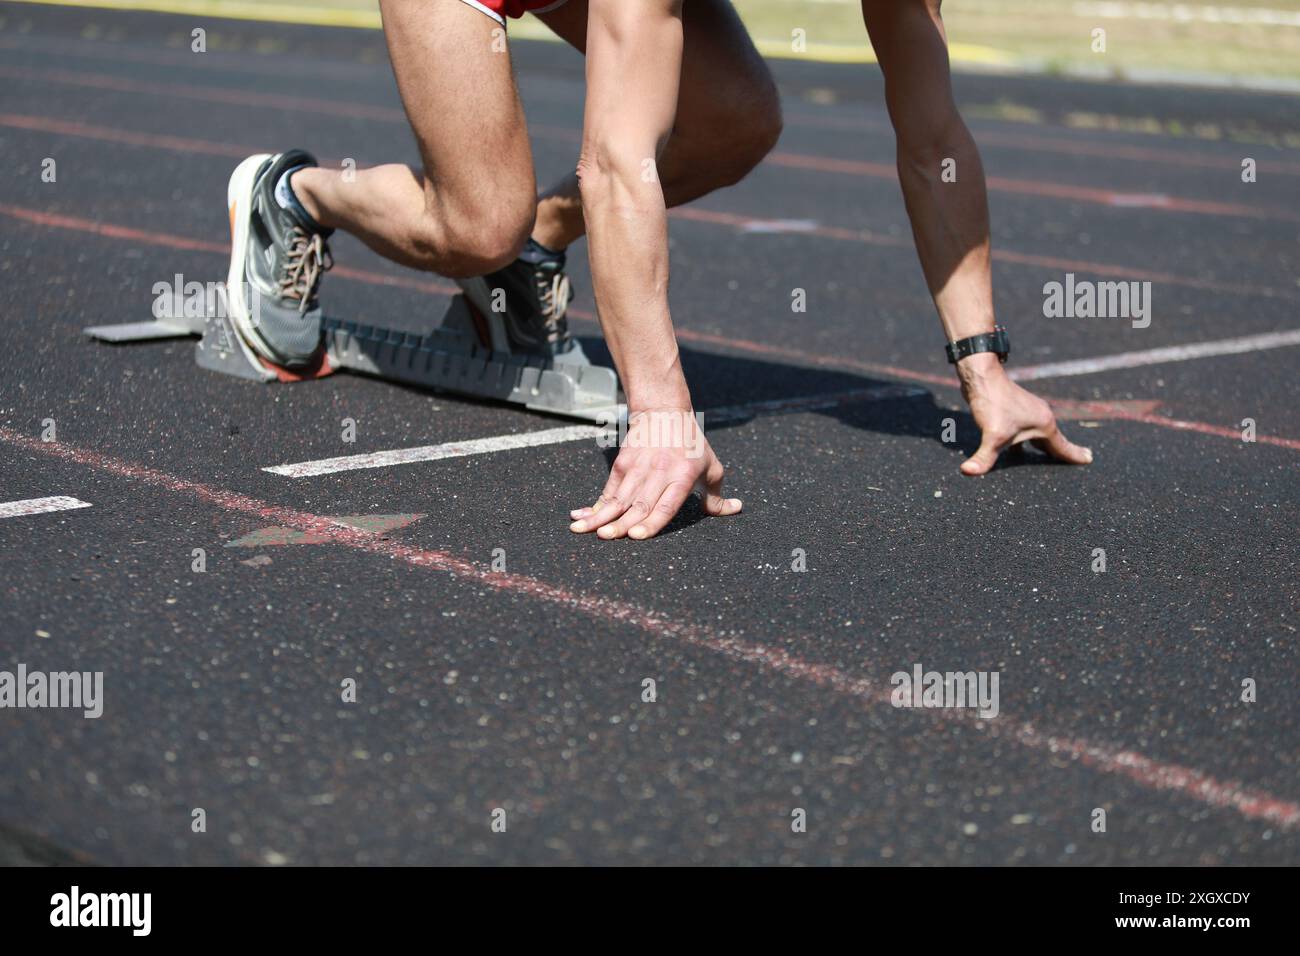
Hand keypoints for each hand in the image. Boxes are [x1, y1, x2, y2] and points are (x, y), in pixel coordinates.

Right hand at [569, 408, 741, 539]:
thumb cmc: (691, 444)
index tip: (636, 536)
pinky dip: (593, 505)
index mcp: (682, 476)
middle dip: (620, 523)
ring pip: (617, 498)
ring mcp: (637, 469)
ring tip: (582, 530)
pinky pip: (607, 491)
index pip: (666, 504)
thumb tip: (736, 509)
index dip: (651, 521)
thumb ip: (717, 495)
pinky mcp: (622, 465)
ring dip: (599, 516)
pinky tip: (580, 517)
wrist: (664, 411)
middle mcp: (658, 473)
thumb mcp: (711, 466)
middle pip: (638, 503)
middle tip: (605, 537)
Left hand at [957, 354, 1093, 474]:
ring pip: (1039, 435)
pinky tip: (1018, 449)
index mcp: (1044, 425)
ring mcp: (1029, 411)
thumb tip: (968, 471)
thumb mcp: (991, 435)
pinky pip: (1026, 430)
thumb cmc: (993, 403)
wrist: (982, 376)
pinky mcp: (1015, 409)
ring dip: (1043, 447)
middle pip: (1054, 442)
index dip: (1075, 456)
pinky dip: (1027, 441)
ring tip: (1048, 458)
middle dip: (1062, 453)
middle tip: (1077, 459)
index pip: (1062, 447)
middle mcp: (1041, 417)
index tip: (1089, 459)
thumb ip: (983, 458)